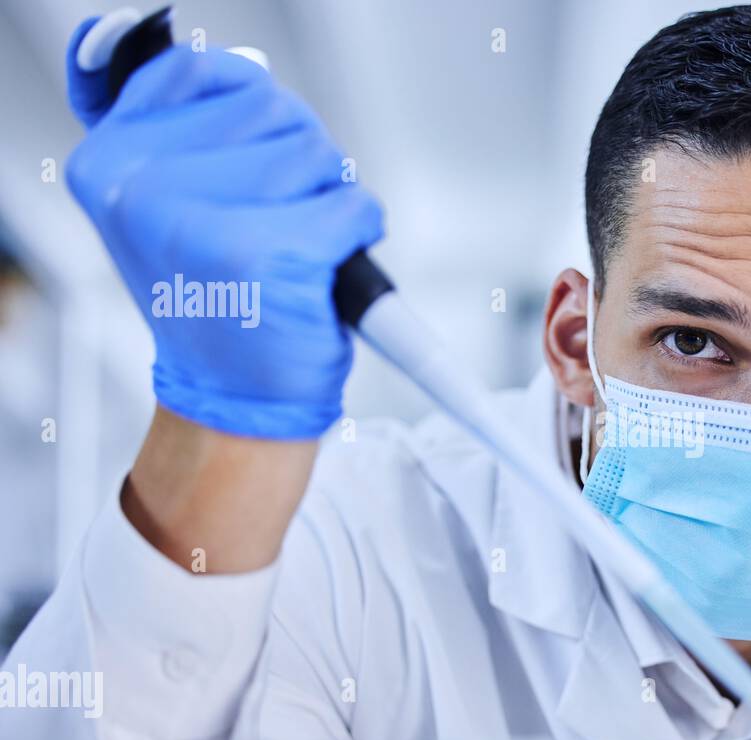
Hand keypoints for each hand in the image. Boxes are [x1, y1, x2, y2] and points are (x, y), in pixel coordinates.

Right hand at [65, 17, 382, 438]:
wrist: (235, 397)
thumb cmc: (213, 297)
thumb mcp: (162, 203)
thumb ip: (173, 122)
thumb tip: (193, 45)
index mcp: (107, 166)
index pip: (200, 72)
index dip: (245, 117)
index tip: (237, 168)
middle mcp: (143, 191)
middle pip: (271, 106)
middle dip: (294, 158)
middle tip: (272, 219)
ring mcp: (208, 225)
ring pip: (318, 153)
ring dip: (324, 198)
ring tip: (291, 248)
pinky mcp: (276, 256)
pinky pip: (355, 204)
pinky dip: (357, 232)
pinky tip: (320, 269)